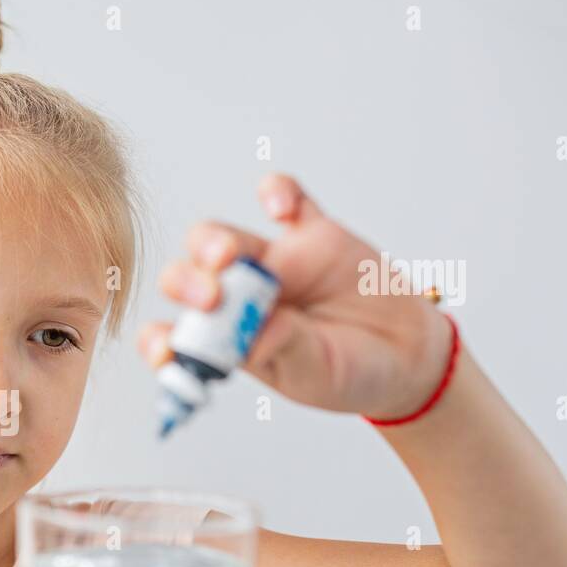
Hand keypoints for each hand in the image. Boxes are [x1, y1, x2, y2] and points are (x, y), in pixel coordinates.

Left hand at [137, 174, 452, 419]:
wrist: (407, 354)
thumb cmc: (350, 373)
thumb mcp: (315, 374)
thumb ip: (283, 351)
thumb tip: (252, 334)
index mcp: (227, 341)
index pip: (176, 335)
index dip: (159, 339)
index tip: (164, 350)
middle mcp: (239, 299)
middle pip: (190, 276)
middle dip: (187, 282)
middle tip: (211, 296)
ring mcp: (274, 263)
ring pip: (223, 238)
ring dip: (215, 241)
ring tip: (230, 256)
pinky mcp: (312, 235)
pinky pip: (287, 199)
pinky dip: (277, 192)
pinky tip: (280, 208)